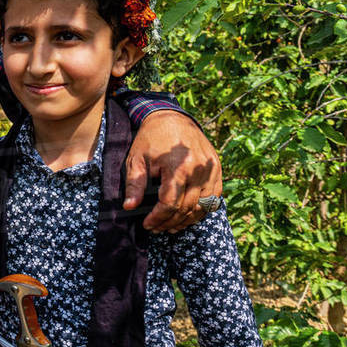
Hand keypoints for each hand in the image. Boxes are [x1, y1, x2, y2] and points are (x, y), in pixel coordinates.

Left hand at [125, 111, 222, 232]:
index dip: (158, 218)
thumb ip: (135, 184)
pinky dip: (202, 210)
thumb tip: (129, 207)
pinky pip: (214, 198)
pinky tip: (189, 216)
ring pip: (202, 207)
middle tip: (157, 228)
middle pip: (187, 208)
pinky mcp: (218, 170)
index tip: (148, 224)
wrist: (172, 119)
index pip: (170, 203)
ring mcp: (211, 170)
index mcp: (178, 167)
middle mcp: (199, 170)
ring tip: (171, 226)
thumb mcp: (137, 159)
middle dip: (170, 222)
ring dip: (187, 220)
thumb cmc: (151, 139)